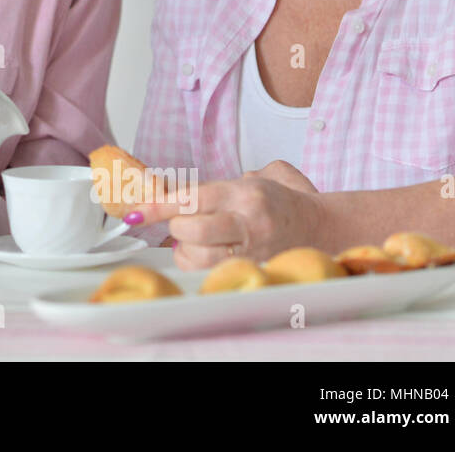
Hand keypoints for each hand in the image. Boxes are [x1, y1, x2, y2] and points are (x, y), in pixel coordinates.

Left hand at [134, 161, 324, 268]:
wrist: (319, 226)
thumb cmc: (276, 202)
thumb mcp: (246, 181)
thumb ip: (206, 187)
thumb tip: (161, 191)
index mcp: (244, 193)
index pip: (191, 199)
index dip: (158, 206)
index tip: (135, 212)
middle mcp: (248, 221)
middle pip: (191, 229)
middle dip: (176, 227)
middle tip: (181, 222)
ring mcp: (252, 250)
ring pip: (197, 256)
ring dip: (185, 249)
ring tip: (194, 239)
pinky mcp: (252, 270)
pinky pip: (209, 273)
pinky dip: (197, 264)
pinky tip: (204, 254)